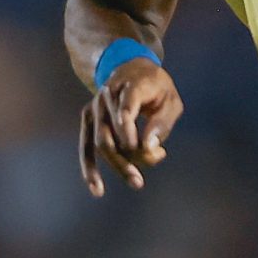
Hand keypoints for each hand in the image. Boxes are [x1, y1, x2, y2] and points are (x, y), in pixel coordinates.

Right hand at [78, 59, 183, 196]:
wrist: (131, 68)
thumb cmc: (156, 88)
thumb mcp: (171, 100)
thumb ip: (162, 122)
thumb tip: (150, 148)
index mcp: (131, 85)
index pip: (126, 106)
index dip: (127, 125)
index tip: (137, 146)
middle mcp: (107, 95)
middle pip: (112, 133)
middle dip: (130, 156)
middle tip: (150, 168)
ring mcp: (95, 107)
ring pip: (102, 143)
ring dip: (119, 165)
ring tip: (137, 182)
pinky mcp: (88, 119)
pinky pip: (86, 146)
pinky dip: (90, 168)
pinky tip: (97, 190)